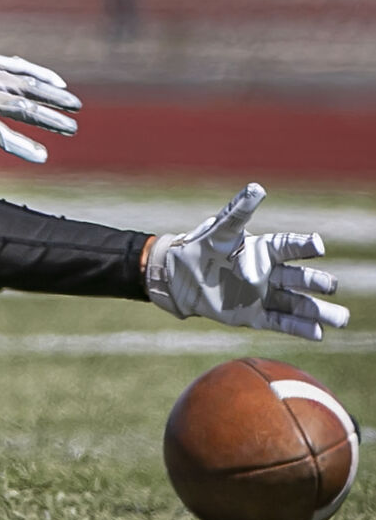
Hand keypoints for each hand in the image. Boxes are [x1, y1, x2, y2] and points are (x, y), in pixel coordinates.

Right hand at [0, 46, 79, 162]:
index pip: (21, 68)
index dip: (44, 77)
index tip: (61, 84)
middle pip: (30, 88)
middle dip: (55, 99)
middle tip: (76, 108)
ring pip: (25, 110)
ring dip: (51, 120)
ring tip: (71, 128)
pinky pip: (2, 135)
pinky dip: (23, 146)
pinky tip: (41, 156)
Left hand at [147, 183, 347, 339]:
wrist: (178, 277)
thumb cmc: (201, 247)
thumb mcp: (219, 230)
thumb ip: (238, 212)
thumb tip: (256, 187)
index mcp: (263, 250)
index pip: (288, 247)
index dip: (303, 245)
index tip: (318, 245)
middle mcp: (270, 273)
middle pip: (299, 278)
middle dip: (317, 282)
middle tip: (331, 285)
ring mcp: (263, 295)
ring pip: (297, 303)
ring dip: (318, 310)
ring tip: (341, 318)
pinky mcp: (253, 315)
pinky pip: (279, 322)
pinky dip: (298, 327)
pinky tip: (318, 332)